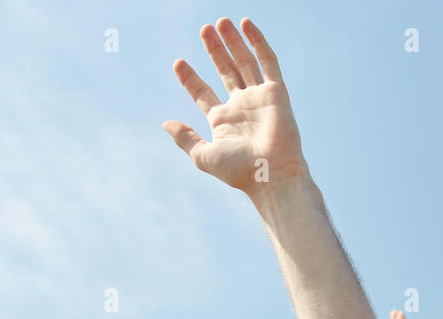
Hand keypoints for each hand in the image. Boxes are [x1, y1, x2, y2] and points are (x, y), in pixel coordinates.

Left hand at [163, 18, 306, 198]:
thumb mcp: (203, 155)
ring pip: (244, 62)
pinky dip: (257, 42)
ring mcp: (259, 98)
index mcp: (222, 121)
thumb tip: (166, 124)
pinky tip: (246, 24)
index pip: (203, 93)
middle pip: (225, 71)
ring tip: (220, 22)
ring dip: (233, 42)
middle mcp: (240, 107)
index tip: (178, 63)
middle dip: (215, 50)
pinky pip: (267, 62)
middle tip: (204, 29)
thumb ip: (185, 138)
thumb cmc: (238, 170)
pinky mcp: (276, 92)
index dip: (190, 78)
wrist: (271, 173)